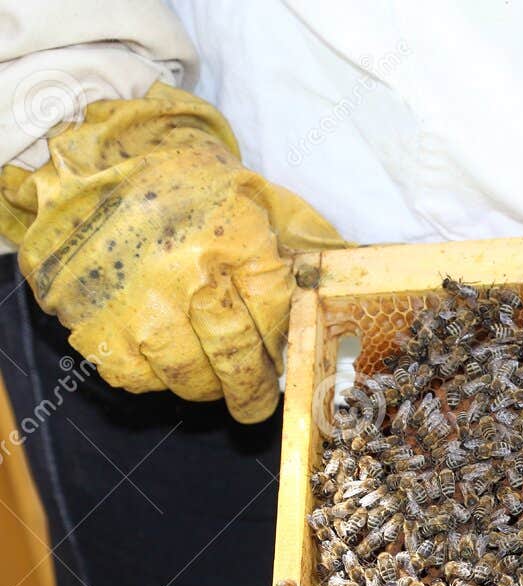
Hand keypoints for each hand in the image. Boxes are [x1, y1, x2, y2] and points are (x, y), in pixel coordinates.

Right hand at [0, 84, 341, 422]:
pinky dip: (154, 375)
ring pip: (189, 379)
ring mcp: (135, 307)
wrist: (86, 161)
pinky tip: (160, 351)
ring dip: (206, 383)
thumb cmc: (180, 180)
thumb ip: (304, 236)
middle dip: (252, 390)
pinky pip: (137, 377)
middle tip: (254, 401)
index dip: (282, 345)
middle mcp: (185, 280)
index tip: (281, 358)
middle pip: (236, 361)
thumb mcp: (255, 193)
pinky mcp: (92, 323)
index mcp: (233, 243)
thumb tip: (351, 267)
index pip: (275, 320)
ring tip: (208, 371)